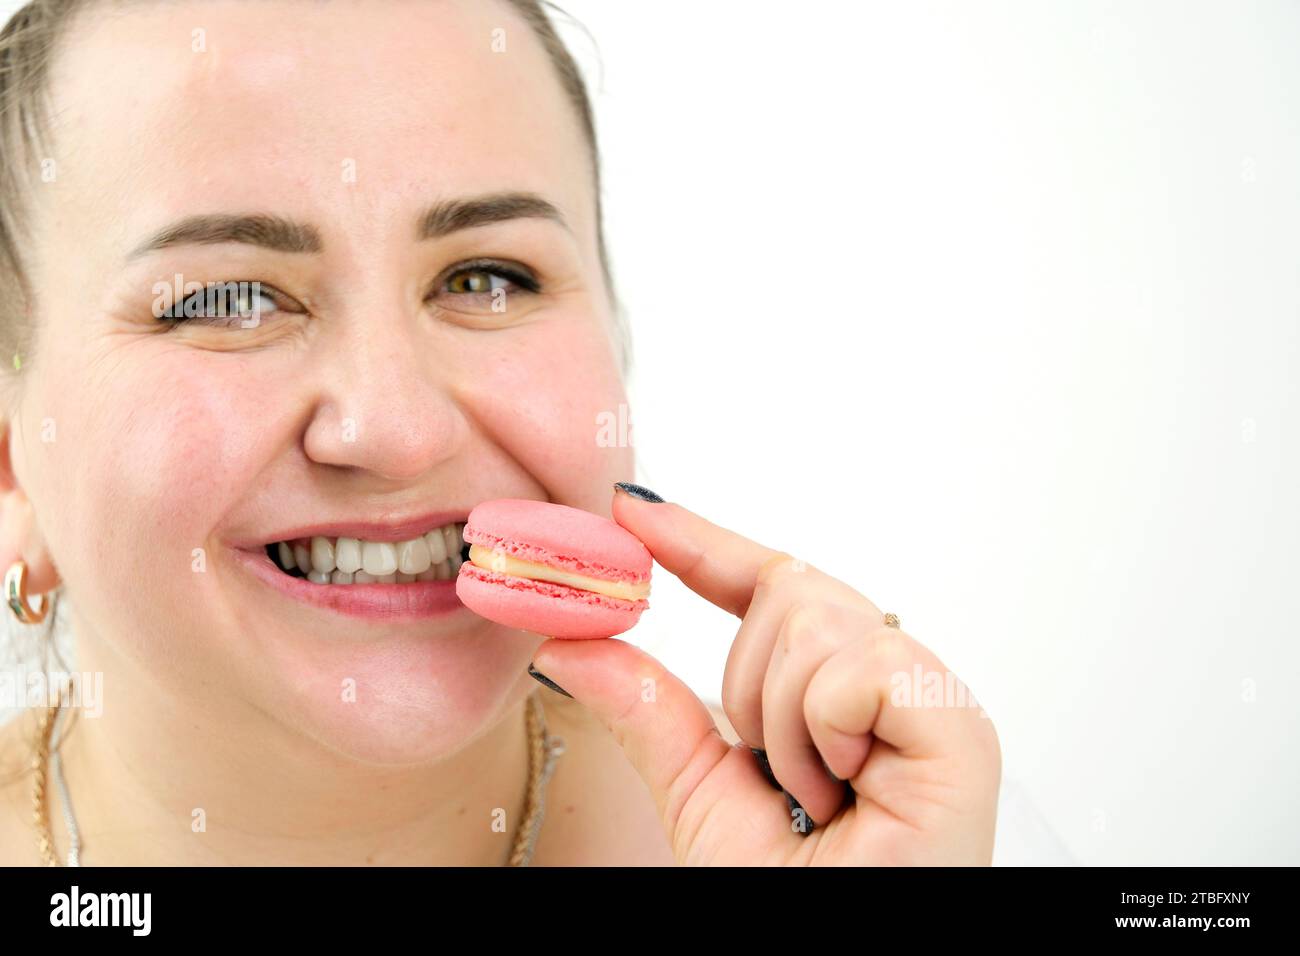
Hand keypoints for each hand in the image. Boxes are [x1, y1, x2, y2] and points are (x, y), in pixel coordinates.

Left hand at [529, 487, 1001, 864]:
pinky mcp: (962, 727)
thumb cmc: (786, 900)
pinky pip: (858, 666)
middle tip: (776, 774)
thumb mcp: (698, 794)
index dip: (701, 542)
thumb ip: (646, 709)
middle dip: (748, 684)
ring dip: (783, 724)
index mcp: (838, 695)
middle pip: (791, 591)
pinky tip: (849, 788)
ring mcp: (932, 701)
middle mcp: (892, 686)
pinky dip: (824, 730)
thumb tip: (571, 641)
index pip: (771, 585)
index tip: (633, 509)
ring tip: (817, 796)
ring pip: (816, 621)